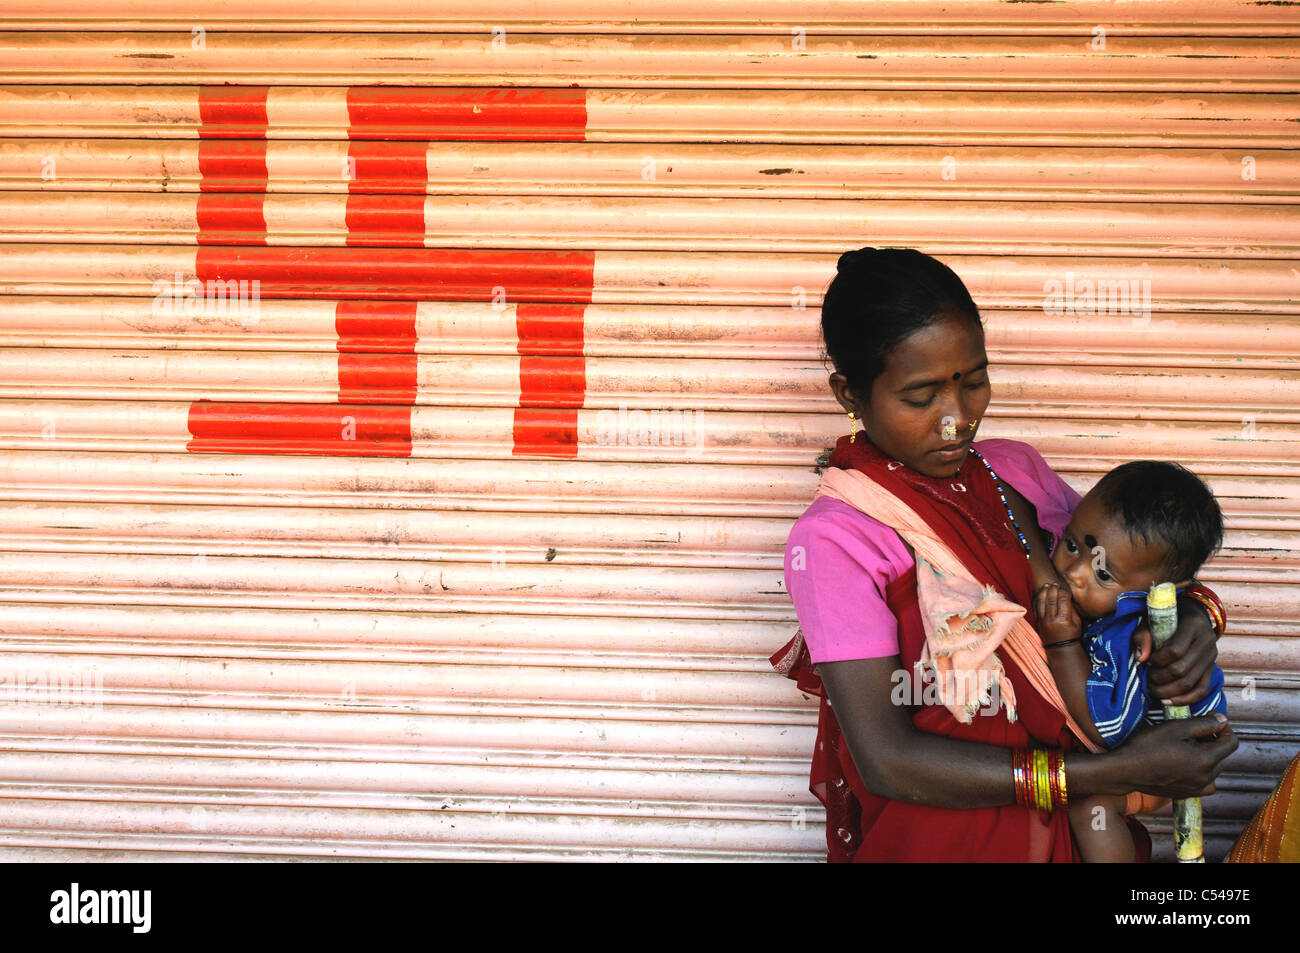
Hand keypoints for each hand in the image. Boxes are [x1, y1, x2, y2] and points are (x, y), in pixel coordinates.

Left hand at [1033, 583, 1081, 643]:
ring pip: (1041, 602)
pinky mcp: (1038, 622)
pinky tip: (1040, 593)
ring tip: (1046, 585)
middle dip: (1053, 589)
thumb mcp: (1077, 622)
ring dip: (1043, 592)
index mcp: (1064, 619)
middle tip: (1054, 584)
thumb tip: (1065, 596)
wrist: (1061, 648)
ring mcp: (1043, 621)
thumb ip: (1072, 609)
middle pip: (1051, 599)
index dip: (1063, 592)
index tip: (1064, 589)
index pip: (1063, 600)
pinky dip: (1037, 599)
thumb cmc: (1072, 634)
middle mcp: (1052, 619)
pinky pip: (1035, 607)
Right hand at [1111, 714, 1237, 798]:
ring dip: (1207, 757)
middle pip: (1222, 755)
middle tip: (1191, 731)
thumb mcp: (1175, 727)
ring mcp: (1197, 788)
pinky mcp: (1187, 794)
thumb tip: (1222, 720)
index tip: (1210, 719)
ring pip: (1214, 769)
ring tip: (1186, 747)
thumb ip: (1203, 723)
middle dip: (1213, 741)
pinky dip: (1201, 773)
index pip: (1231, 742)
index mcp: (1206, 759)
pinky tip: (1185, 764)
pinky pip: (1205, 783)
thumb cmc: (1147, 746)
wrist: (1125, 770)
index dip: (1224, 727)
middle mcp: (1206, 777)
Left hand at [1133, 598, 1218, 704]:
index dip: (1158, 660)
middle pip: (1182, 670)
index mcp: (1193, 624)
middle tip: (1147, 678)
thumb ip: (1144, 635)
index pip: (1175, 650)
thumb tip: (1141, 658)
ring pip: (1191, 683)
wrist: (1192, 613)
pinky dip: (1184, 699)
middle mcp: (1207, 641)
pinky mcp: (1211, 669)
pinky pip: (1201, 690)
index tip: (1147, 660)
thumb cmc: (1167, 616)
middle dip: (1160, 678)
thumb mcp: (1152, 618)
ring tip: (1153, 690)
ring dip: (1168, 691)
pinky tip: (1167, 701)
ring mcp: (1212, 657)